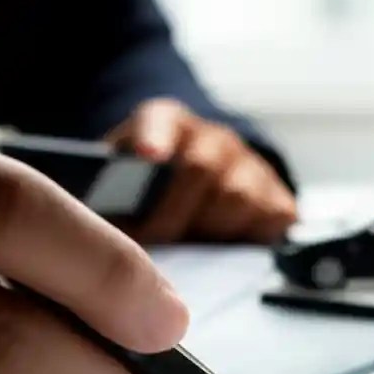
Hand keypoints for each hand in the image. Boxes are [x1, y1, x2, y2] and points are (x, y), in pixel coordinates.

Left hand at [106, 99, 296, 243]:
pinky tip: (227, 253)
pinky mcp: (278, 200)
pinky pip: (272, 219)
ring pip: (238, 196)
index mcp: (167, 123)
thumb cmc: (151, 196)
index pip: (160, 120)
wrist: (202, 194)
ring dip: (209, 230)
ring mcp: (251, 168)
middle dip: (172, 214)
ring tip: (190, 251)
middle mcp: (213, 139)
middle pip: (201, 168)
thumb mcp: (121, 187)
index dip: (154, 136)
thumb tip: (95, 235)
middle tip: (153, 243)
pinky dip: (250, 239)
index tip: (148, 154)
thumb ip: (109, 199)